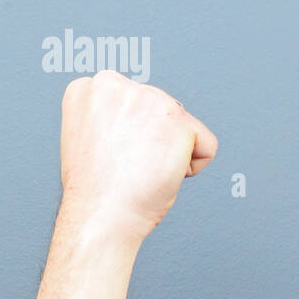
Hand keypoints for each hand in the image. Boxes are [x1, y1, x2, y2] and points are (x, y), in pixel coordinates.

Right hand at [59, 70, 217, 241]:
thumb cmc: (97, 190)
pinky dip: (192, 168)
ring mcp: (149, 97)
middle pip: (164, 114)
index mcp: (92, 88)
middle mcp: (116, 84)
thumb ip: (117, 117)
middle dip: (154, 144)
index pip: (137, 106)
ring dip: (171, 155)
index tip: (111, 156)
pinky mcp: (177, 118)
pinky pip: (207, 146)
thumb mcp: (94, 137)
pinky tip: (161, 174)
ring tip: (140, 170)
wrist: (100, 215)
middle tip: (127, 167)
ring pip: (184, 129)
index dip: (130, 139)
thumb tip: (144, 119)